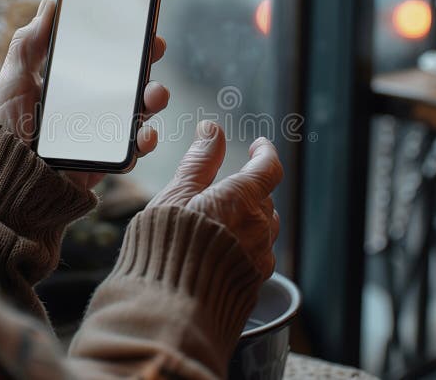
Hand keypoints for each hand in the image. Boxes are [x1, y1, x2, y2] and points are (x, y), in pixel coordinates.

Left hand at [0, 0, 169, 189]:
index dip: (131, 41)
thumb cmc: (3, 123)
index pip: (110, 56)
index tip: (144, 26)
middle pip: (132, 80)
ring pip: (140, 112)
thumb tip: (49, 4)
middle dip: (149, 63)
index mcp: (76, 80)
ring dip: (154, 99)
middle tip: (155, 49)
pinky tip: (144, 134)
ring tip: (154, 94)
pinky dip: (144, 142)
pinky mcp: (106, 159)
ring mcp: (104, 131)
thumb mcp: (13, 77)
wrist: (1, 173)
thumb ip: (30, 42)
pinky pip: (133, 150)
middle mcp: (95, 103)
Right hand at [146, 121, 281, 279]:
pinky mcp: (253, 283)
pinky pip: (257, 257)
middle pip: (265, 199)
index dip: (265, 153)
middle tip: (225, 190)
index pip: (268, 167)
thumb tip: (212, 130)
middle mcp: (259, 227)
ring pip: (264, 230)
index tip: (258, 147)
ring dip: (249, 221)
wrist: (169, 305)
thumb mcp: (177, 194)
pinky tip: (221, 253)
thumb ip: (199, 161)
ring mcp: (259, 258)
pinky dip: (245, 247)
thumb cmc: (167, 245)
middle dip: (249, 190)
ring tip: (221, 224)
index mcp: (242, 199)